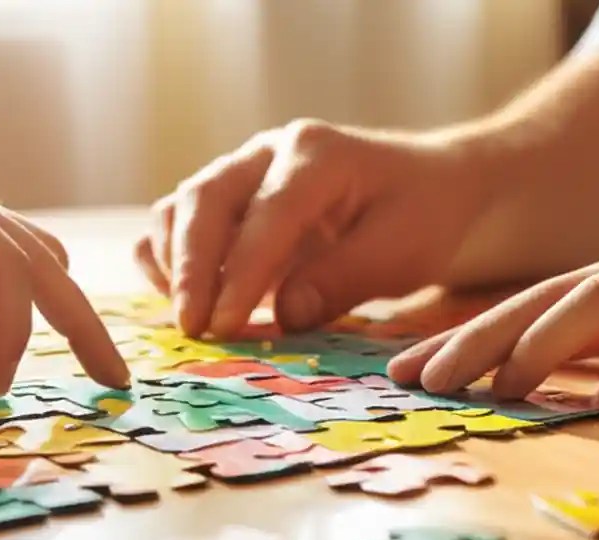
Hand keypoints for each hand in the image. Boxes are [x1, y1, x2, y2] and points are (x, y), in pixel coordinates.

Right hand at [135, 119, 495, 336]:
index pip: (266, 214)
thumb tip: (285, 316)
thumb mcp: (402, 251)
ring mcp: (242, 172)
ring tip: (188, 320)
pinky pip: (176, 222)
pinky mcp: (229, 200)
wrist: (431, 187)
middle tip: (193, 329)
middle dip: (191, 269)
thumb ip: (343, 280)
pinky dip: (167, 260)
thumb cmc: (423, 216)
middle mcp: (267, 153)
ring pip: (180, 208)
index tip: (224, 326)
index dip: (240, 273)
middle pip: (205, 200)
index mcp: (316, 154)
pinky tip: (183, 303)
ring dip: (172, 264)